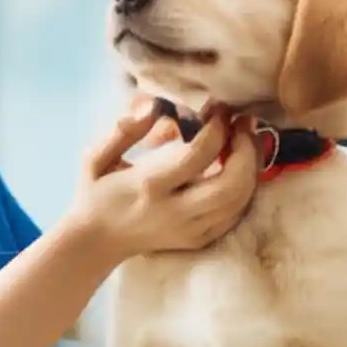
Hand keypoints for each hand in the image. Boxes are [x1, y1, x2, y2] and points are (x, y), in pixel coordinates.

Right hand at [67, 98, 260, 261]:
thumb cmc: (96, 193)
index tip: (219, 110)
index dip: (217, 129)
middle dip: (247, 150)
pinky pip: (235, 215)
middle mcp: (174, 211)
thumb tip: (155, 105)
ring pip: (239, 201)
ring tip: (245, 142)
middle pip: (231, 184)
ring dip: (251, 168)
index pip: (197, 155)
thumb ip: (124, 131)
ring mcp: (190, 230)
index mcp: (148, 186)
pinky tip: (238, 169)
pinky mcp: (198, 240)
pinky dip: (244, 189)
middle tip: (244, 126)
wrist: (96, 241)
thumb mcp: (96, 157)